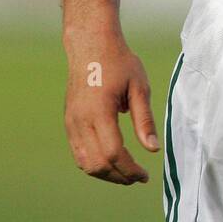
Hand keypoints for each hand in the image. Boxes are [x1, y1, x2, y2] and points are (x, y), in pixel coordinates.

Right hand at [63, 27, 158, 185]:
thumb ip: (145, 120)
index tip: (145, 175)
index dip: (130, 169)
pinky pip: (78, 152)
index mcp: (99, 112)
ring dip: (106, 173)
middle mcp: (81, 120)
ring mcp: (71, 122)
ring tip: (126, 173)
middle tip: (139, 177)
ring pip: (85, 163)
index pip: (113, 153)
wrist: (90, 45)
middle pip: (97, 164)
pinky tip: (111, 162)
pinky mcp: (69, 121)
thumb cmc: (119, 62)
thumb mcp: (139, 87)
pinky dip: (94, 163)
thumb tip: (153, 149)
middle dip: (119, 176)